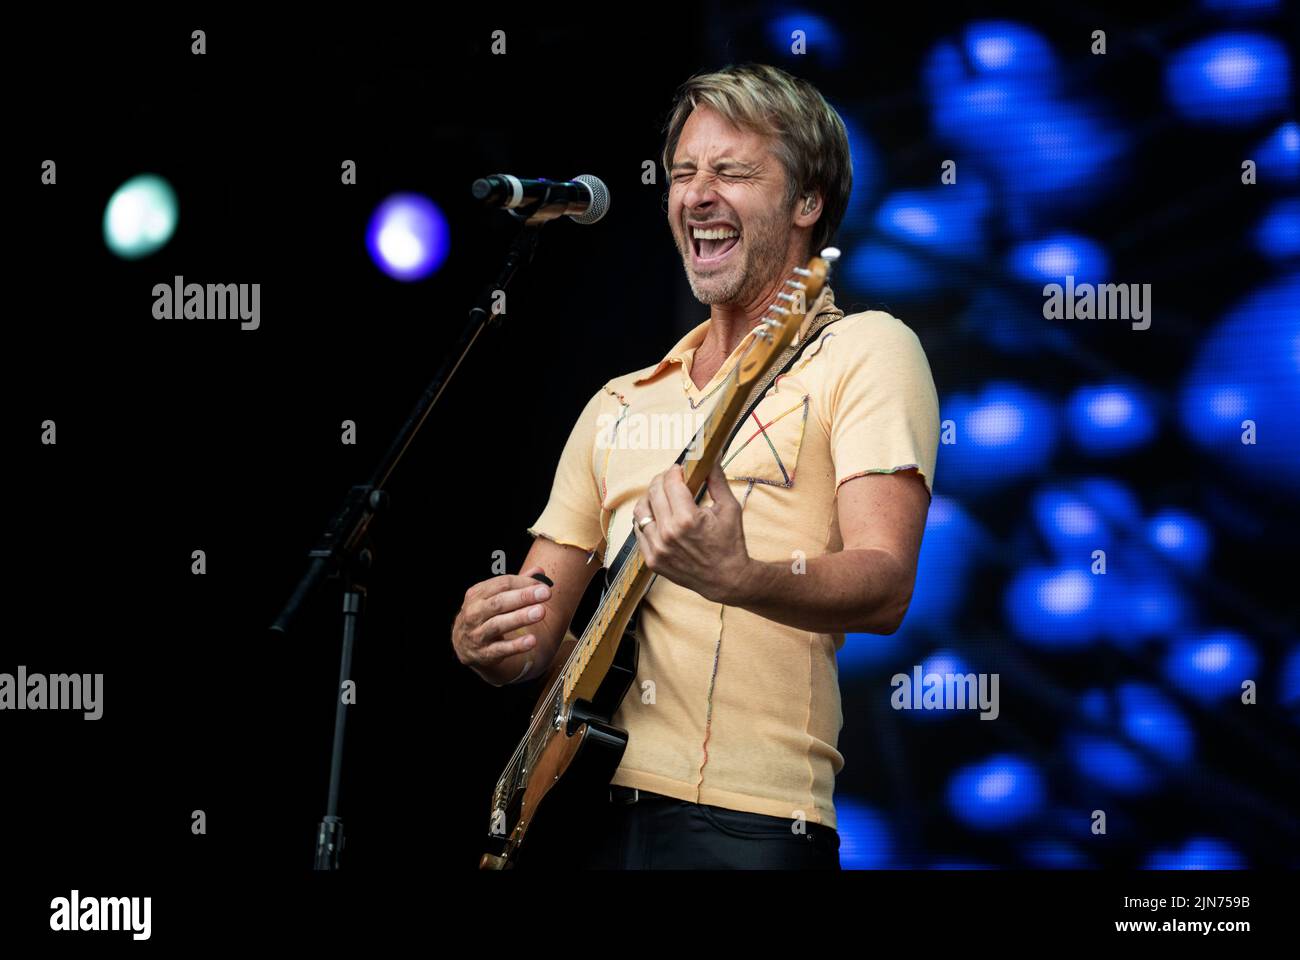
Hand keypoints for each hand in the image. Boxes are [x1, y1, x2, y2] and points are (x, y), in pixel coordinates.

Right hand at [451, 564, 550, 674]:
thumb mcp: (494, 597)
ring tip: (540, 612)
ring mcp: (477, 634)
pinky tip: (532, 640)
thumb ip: (517, 585)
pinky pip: (500, 649)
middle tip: (546, 593)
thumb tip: (539, 571)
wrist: (465, 645)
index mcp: (477, 594)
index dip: (524, 583)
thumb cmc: (485, 615)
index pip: (502, 584)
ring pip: (498, 624)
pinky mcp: (484, 653)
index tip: (544, 585)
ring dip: (520, 618)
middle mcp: (474, 613)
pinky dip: (516, 645)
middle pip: (499, 602)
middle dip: (523, 597)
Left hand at [632, 462, 752, 604]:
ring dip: (650, 498)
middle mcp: (668, 533)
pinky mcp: (652, 559)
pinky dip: (646, 519)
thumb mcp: (729, 508)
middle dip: (662, 480)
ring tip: (662, 497)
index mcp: (687, 519)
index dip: (674, 471)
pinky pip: (639, 531)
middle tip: (671, 479)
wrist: (727, 579)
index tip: (679, 470)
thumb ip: (717, 480)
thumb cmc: (730, 543)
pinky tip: (658, 517)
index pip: (670, 482)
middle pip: (653, 492)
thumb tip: (711, 457)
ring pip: (640, 511)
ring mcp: (657, 548)